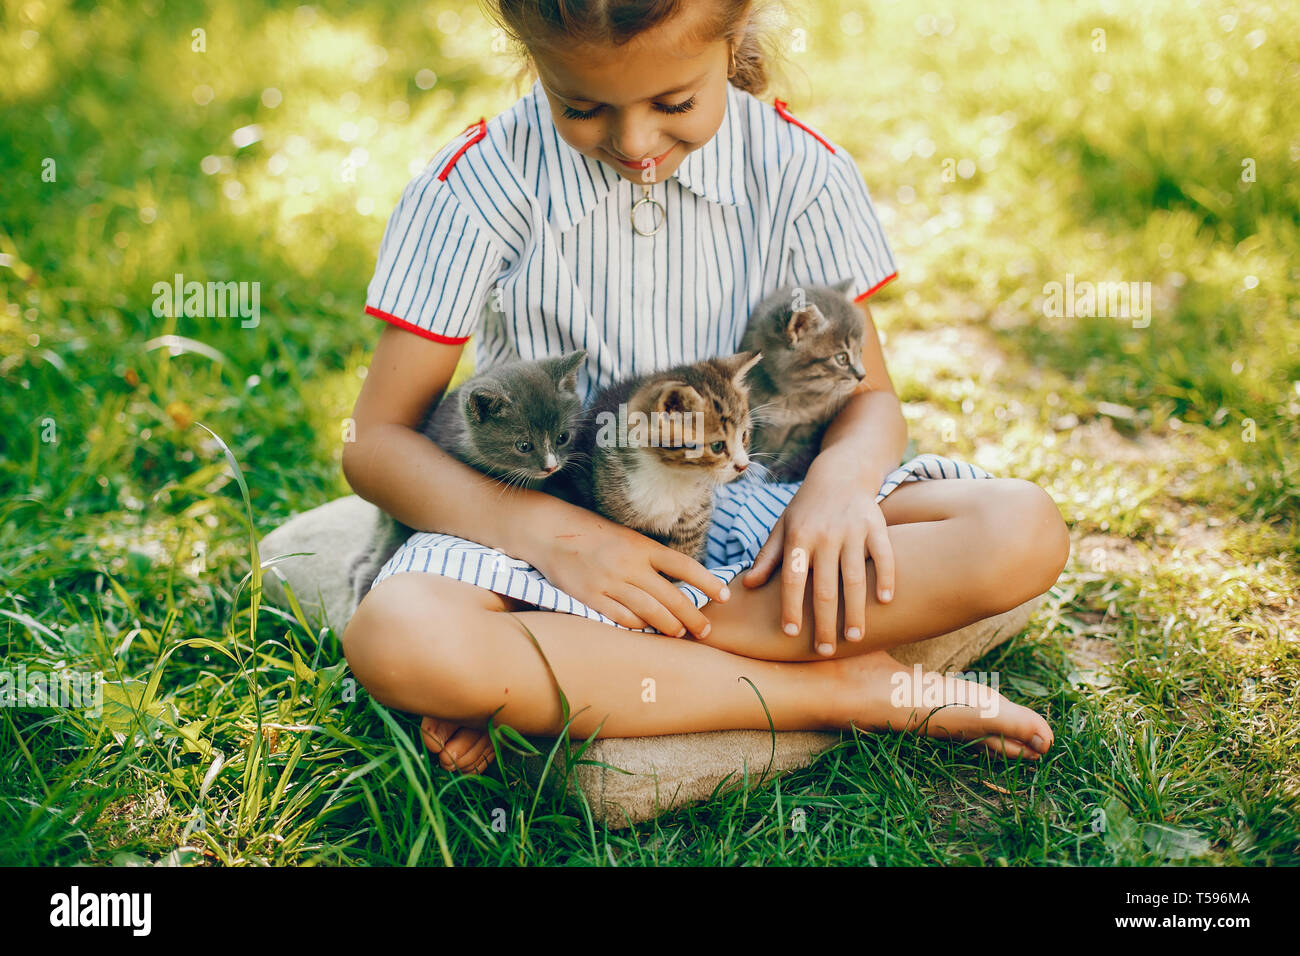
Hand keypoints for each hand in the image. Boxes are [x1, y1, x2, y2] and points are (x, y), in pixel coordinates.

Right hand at [523, 499, 728, 638]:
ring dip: (669, 626)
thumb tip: (681, 582)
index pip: (684, 566)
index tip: (725, 596)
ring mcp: (609, 582)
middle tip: (706, 630)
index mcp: (642, 546)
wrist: (550, 532)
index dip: (707, 582)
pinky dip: (638, 627)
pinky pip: (621, 618)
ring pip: (649, 612)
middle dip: (693, 617)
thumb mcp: (627, 538)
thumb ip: (651, 558)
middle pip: (671, 596)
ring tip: (680, 634)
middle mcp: (629, 564)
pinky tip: (647, 631)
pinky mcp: (591, 598)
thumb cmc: (593, 534)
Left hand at [740, 455, 894, 655]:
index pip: (793, 579)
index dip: (791, 606)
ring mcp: (852, 530)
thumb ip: (767, 557)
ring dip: (856, 610)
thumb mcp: (783, 527)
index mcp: (799, 537)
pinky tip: (886, 601)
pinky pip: (884, 555)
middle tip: (825, 650)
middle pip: (824, 586)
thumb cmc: (807, 507)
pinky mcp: (876, 525)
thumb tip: (748, 586)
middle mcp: (825, 535)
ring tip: (855, 637)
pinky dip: (887, 577)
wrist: (841, 473)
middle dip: (824, 622)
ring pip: (855, 577)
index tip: (790, 633)